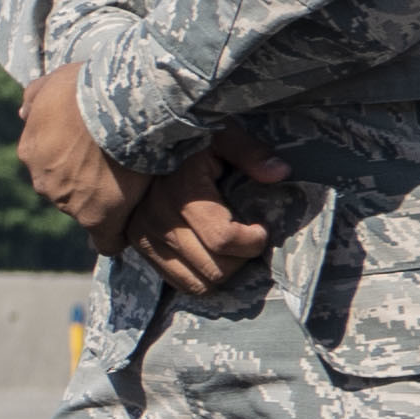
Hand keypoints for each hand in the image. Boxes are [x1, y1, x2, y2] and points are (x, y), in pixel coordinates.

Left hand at [15, 58, 138, 236]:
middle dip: (86, 180)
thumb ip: (35, 99)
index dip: (71, 163)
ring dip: (104, 199)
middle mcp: (43, 181)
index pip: (48, 165)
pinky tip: (123, 236)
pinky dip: (113, 238)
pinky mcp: (98, 217)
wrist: (115, 104)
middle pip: (66, 188)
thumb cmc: (85, 87)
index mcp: (31, 151)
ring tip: (132, 184)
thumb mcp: (52, 83)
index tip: (91, 158)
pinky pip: (105, 239)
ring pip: (85, 208)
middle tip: (117, 164)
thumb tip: (22, 113)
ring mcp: (69, 201)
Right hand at [124, 130, 286, 295]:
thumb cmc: (192, 141)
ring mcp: (145, 237)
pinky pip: (179, 282)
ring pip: (198, 283)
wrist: (144, 144)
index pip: (223, 239)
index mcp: (182, 193)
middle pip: (214, 269)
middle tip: (247, 238)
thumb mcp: (222, 136)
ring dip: (222, 270)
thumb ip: (249, 152)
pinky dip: (200, 275)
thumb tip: (280, 173)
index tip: (261, 228)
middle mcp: (158, 220)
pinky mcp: (140, 247)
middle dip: (240, 259)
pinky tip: (210, 253)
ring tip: (230, 248)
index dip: (252, 241)